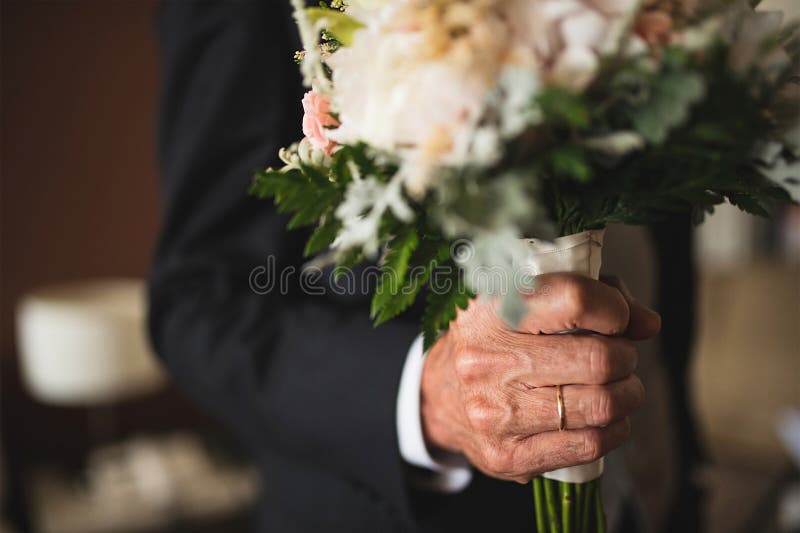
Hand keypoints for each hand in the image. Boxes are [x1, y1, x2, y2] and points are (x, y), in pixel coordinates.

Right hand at [420, 273, 660, 482]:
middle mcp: (487, 360)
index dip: (614, 309)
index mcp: (491, 309)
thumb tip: (648, 324)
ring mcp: (495, 412)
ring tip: (618, 386)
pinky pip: (588, 445)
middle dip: (625, 357)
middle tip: (620, 356)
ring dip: (627, 395)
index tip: (617, 317)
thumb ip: (592, 295)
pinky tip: (606, 419)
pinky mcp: (506, 455)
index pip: (575, 300)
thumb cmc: (497, 339)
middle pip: (597, 360)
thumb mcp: (529, 299)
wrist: (440, 396)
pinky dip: (614, 431)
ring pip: (600, 406)